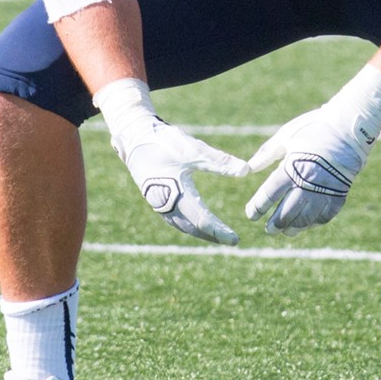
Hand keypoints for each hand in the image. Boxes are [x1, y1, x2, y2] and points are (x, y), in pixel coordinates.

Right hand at [93, 79, 249, 244]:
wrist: (135, 139)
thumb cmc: (164, 142)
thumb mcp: (194, 150)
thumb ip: (220, 162)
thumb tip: (246, 170)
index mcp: (177, 194)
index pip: (203, 220)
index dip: (219, 231)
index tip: (235, 239)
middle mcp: (167, 204)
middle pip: (194, 228)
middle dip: (213, 235)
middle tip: (232, 240)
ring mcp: (160, 204)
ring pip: (183, 226)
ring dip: (202, 232)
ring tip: (219, 235)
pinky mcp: (157, 200)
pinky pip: (176, 220)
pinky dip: (190, 225)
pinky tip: (199, 223)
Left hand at [245, 65, 380, 235]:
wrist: (349, 126)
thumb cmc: (314, 127)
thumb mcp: (286, 135)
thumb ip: (266, 153)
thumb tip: (248, 168)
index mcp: (292, 166)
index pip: (270, 193)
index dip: (258, 206)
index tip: (251, 214)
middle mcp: (308, 181)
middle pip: (287, 211)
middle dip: (276, 223)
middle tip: (268, 229)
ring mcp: (325, 190)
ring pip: (306, 218)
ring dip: (294, 227)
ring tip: (285, 232)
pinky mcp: (340, 194)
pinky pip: (325, 215)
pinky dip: (314, 222)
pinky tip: (307, 225)